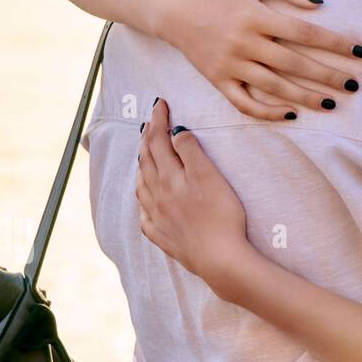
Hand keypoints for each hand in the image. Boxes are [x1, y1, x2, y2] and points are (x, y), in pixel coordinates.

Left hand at [136, 98, 253, 299]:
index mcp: (169, 176)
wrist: (219, 258)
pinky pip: (145, 214)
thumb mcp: (209, 176)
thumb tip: (176, 133)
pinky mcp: (163, 236)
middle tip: (150, 122)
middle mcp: (157, 195)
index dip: (158, 120)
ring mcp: (157, 217)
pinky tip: (145, 201)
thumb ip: (191, 152)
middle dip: (147, 138)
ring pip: (142, 185)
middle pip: (146, 160)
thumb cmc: (220, 215)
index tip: (160, 103)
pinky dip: (142, 200)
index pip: (158, 141)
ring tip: (144, 154)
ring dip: (142, 165)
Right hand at [160, 0, 361, 119]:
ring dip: (305, 97)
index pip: (304, 32)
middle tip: (352, 85)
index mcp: (255, 16)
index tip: (359, 52)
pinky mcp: (218, 80)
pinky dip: (268, 112)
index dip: (334, 43)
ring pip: (274, 87)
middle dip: (327, 76)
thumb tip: (318, 2)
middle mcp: (244, 42)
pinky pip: (245, 103)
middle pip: (294, 64)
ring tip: (331, 103)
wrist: (173, 9)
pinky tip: (292, 114)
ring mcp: (230, 65)